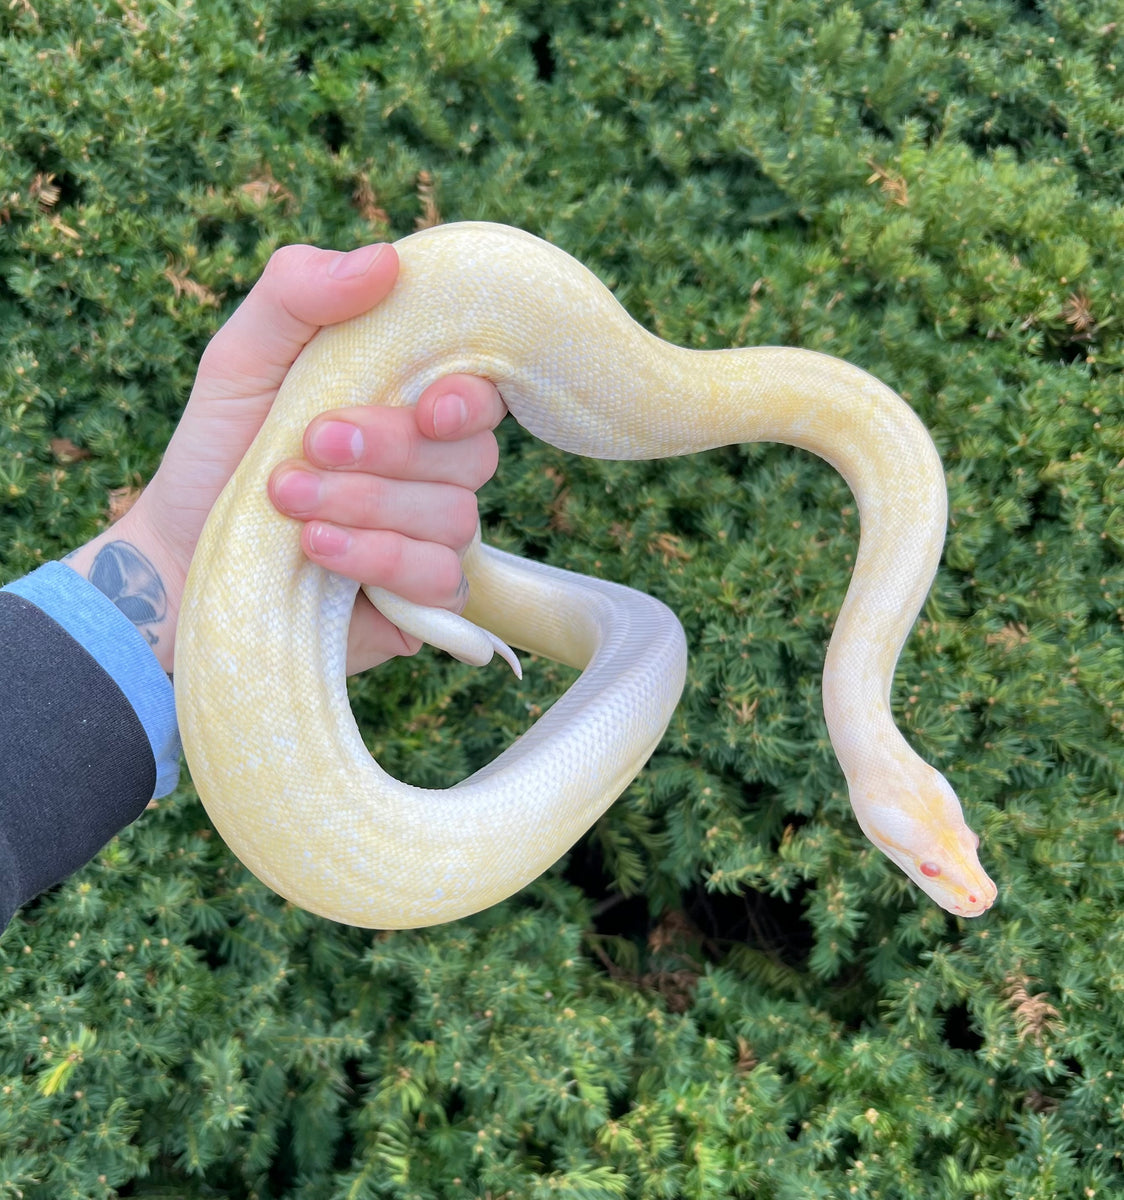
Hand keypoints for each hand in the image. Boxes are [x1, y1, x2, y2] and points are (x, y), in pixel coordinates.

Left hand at [64, 243, 505, 673]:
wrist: (178, 553)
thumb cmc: (218, 450)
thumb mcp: (241, 358)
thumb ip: (298, 294)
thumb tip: (386, 260)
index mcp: (407, 404)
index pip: (481, 395)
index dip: (469, 400)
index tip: (428, 407)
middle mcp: (433, 470)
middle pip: (471, 456)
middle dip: (388, 450)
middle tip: (308, 445)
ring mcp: (431, 536)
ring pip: (454, 517)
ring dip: (364, 504)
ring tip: (286, 503)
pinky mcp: (420, 598)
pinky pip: (439, 579)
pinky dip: (378, 559)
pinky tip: (318, 551)